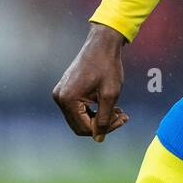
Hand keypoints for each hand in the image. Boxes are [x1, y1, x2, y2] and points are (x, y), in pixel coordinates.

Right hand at [52, 23, 129, 141]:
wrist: (102, 43)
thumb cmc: (108, 66)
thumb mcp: (110, 95)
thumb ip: (105, 119)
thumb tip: (99, 139)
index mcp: (68, 100)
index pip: (85, 128)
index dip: (106, 129)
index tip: (123, 119)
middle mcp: (59, 98)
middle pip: (80, 125)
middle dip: (102, 124)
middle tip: (122, 117)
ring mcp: (60, 93)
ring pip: (80, 117)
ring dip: (98, 117)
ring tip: (118, 111)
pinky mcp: (65, 89)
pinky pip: (77, 108)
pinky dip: (93, 109)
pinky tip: (108, 105)